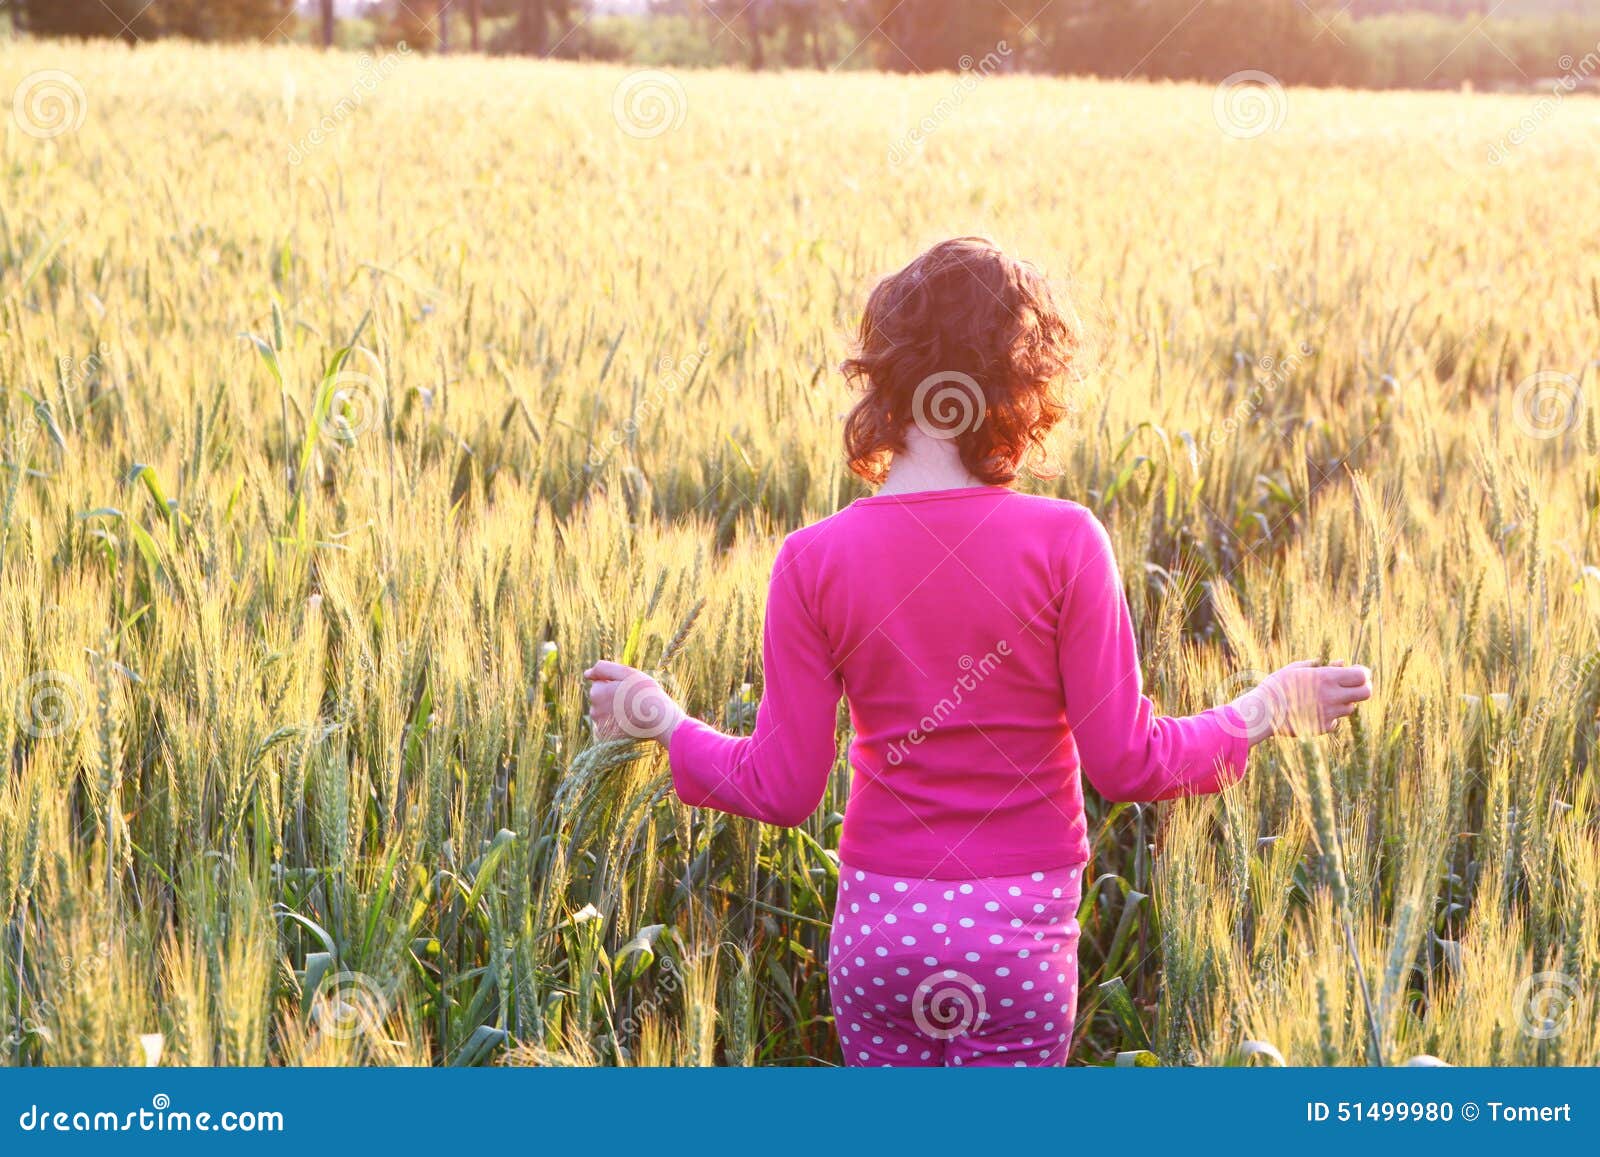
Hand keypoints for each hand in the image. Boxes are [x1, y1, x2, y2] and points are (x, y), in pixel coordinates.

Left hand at [583, 660, 685, 743]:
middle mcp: (594, 710)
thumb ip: (603, 669)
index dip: (616, 685)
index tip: (630, 689)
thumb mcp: (626, 673)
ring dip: (615, 713)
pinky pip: (609, 729)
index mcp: (596, 692)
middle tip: (633, 701)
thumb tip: (587, 673)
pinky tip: (630, 725)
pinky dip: (616, 727)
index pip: (601, 684)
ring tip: (634, 714)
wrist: (659, 720)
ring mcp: (600, 726)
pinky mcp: (607, 739)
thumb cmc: (645, 693)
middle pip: (602, 700)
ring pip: (605, 715)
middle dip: (613, 699)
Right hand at [1229, 660, 1372, 744]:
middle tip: (1354, 686)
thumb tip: (1341, 662)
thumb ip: (1321, 665)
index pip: (1362, 675)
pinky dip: (1329, 717)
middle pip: (1366, 693)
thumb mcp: (1296, 669)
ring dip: (1343, 703)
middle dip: (1363, 688)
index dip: (1363, 673)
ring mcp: (1329, 713)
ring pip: (1350, 708)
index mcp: (1327, 677)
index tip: (1357, 672)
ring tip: (1325, 699)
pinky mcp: (1323, 728)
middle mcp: (1332, 695)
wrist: (1263, 712)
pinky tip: (1314, 712)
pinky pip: (1335, 722)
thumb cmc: (1277, 686)